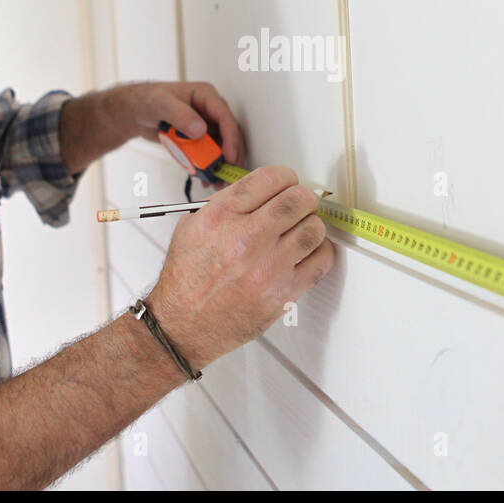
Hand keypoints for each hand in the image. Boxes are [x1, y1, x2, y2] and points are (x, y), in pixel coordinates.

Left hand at [111, 80, 246, 165]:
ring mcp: (205, 125)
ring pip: (220, 147)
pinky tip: (204, 178)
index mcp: (205, 96)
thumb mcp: (161, 104)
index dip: (230, 138)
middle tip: (227, 175)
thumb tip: (201, 130)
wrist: (135, 112)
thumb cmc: (147, 100)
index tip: (229, 156)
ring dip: (220, 165)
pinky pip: (208, 153)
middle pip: (228, 134)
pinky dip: (207, 167)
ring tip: (216, 182)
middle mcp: (209, 110)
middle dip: (230, 156)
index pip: (224, 117)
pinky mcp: (198, 138)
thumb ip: (181, 115)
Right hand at [146, 166, 334, 368]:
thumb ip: (227, 202)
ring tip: (301, 230)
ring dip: (311, 225)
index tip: (287, 184)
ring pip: (314, 228)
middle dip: (303, 198)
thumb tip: (263, 190)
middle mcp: (244, 239)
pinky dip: (320, 251)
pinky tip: (307, 252)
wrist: (182, 325)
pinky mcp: (283, 293)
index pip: (270, 178)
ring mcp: (266, 268)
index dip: (285, 177)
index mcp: (220, 217)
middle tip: (299, 205)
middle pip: (298, 199)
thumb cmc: (187, 279)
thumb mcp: (192, 226)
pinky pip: (321, 260)